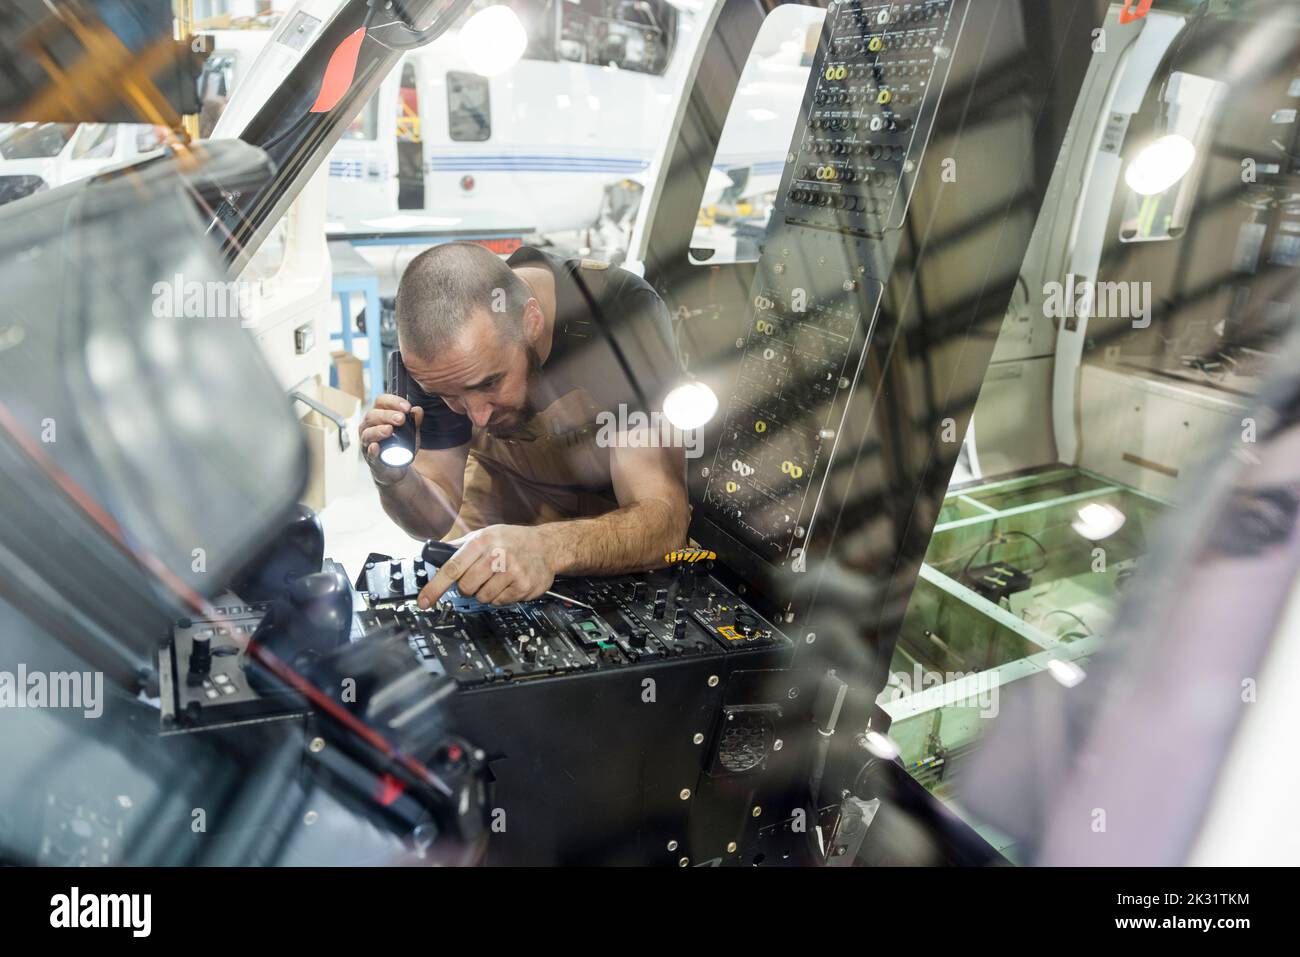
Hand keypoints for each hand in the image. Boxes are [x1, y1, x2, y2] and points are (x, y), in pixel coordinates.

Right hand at [360, 393, 423, 484]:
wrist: (396, 468)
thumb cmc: (400, 446)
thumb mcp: (411, 432)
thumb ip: (414, 421)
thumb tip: (417, 410)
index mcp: (379, 416)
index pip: (381, 401)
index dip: (393, 401)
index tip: (407, 407)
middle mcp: (369, 427)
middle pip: (372, 415)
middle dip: (387, 415)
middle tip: (401, 418)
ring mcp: (368, 443)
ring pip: (367, 433)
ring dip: (378, 430)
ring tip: (390, 430)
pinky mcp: (371, 458)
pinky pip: (368, 452)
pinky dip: (372, 449)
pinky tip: (376, 447)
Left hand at [418, 525, 554, 606]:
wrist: (546, 546)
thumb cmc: (513, 540)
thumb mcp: (485, 534)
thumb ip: (460, 546)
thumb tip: (434, 554)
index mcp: (482, 542)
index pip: (452, 568)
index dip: (435, 587)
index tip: (424, 601)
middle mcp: (496, 556)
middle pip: (466, 587)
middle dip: (467, 588)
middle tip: (479, 578)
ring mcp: (511, 572)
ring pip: (482, 598)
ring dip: (485, 593)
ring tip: (498, 579)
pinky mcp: (523, 586)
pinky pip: (499, 603)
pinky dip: (501, 596)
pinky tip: (509, 583)